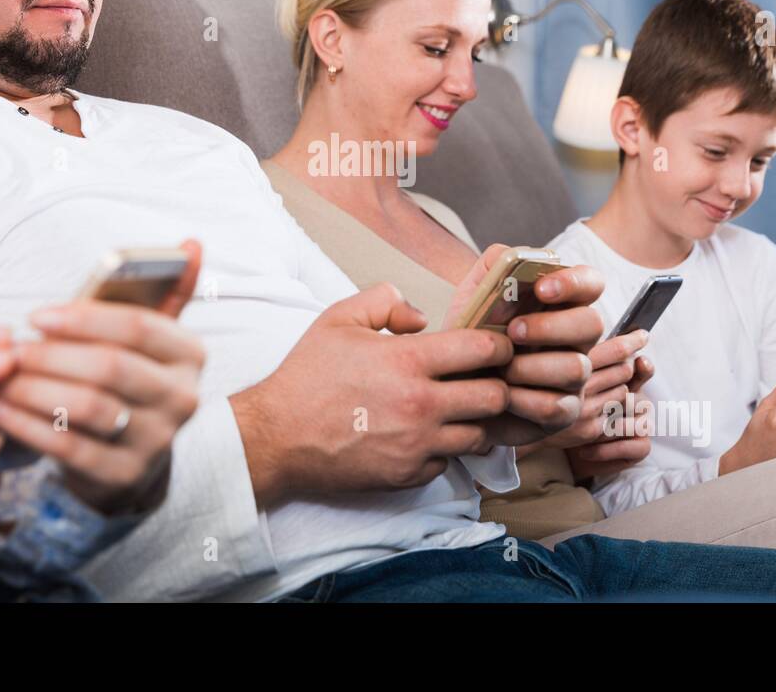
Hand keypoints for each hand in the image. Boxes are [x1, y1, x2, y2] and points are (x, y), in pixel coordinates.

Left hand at [0, 240, 203, 514]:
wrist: (136, 457)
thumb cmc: (131, 380)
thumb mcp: (152, 338)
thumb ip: (168, 291)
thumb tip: (191, 242)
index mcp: (189, 354)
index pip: (138, 327)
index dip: (84, 319)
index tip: (36, 316)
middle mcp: (182, 398)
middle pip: (110, 367)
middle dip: (51, 356)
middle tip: (9, 350)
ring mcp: (156, 440)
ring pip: (87, 407)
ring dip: (33, 390)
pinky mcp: (122, 475)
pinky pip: (67, 448)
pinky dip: (26, 426)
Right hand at [232, 281, 513, 506]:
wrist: (276, 436)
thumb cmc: (307, 375)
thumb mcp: (338, 317)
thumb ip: (386, 300)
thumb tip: (422, 318)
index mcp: (407, 360)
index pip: (483, 350)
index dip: (498, 346)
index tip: (493, 348)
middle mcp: (420, 404)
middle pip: (495, 397)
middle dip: (498, 385)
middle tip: (484, 380)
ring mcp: (417, 444)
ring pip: (480, 434)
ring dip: (476, 420)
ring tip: (458, 409)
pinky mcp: (408, 474)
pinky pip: (448, 462)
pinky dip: (445, 449)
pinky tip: (426, 435)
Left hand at [447, 245, 607, 445]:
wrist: (452, 384)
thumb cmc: (471, 336)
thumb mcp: (473, 297)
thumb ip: (492, 268)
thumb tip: (513, 256)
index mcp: (561, 304)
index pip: (591, 283)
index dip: (575, 282)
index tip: (542, 288)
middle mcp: (576, 338)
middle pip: (593, 323)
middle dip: (551, 326)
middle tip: (513, 330)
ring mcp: (575, 375)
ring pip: (576, 367)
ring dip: (532, 366)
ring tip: (501, 367)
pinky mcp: (564, 410)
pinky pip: (556, 405)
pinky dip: (524, 400)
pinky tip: (502, 394)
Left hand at [563, 349, 654, 478]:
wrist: (571, 446)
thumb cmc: (573, 414)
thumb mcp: (574, 392)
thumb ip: (584, 373)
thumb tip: (583, 358)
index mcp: (626, 381)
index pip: (643, 370)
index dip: (643, 366)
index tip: (640, 362)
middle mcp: (639, 400)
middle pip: (637, 398)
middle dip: (612, 407)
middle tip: (586, 413)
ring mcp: (643, 423)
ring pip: (638, 424)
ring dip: (607, 431)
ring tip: (582, 435)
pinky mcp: (641, 447)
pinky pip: (634, 447)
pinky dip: (607, 450)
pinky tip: (584, 451)